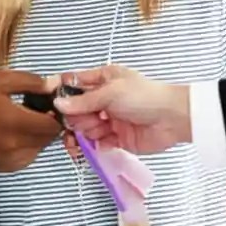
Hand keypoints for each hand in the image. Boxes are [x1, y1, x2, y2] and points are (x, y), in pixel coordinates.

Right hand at [0, 69, 61, 172]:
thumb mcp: (0, 79)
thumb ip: (31, 82)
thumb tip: (54, 86)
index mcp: (15, 123)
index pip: (53, 126)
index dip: (57, 114)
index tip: (50, 102)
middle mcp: (14, 147)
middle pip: (48, 139)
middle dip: (47, 123)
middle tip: (35, 108)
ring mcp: (7, 161)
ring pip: (38, 150)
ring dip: (37, 136)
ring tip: (21, 119)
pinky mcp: (1, 168)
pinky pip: (26, 158)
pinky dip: (26, 146)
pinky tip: (12, 132)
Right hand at [52, 65, 189, 153]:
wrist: (172, 119)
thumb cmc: (144, 96)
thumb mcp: (110, 92)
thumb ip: (83, 101)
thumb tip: (58, 103)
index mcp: (103, 79)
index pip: (75, 85)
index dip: (62, 94)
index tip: (52, 105)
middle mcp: (104, 99)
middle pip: (77, 110)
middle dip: (75, 118)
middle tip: (80, 122)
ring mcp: (110, 119)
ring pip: (85, 128)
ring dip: (86, 132)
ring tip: (97, 131)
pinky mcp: (117, 138)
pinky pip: (97, 143)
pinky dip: (93, 145)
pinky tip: (94, 145)